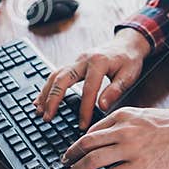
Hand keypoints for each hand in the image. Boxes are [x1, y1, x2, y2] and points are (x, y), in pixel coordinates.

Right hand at [34, 28, 150, 129]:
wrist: (126, 43)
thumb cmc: (129, 60)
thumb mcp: (129, 75)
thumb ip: (115, 90)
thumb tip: (102, 107)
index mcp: (99, 62)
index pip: (88, 89)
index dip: (85, 109)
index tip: (82, 125)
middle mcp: (83, 60)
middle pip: (62, 79)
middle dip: (53, 99)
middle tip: (47, 118)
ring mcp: (76, 60)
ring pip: (55, 75)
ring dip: (45, 93)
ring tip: (39, 111)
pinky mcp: (74, 64)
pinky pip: (56, 74)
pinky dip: (47, 87)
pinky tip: (41, 100)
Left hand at [61, 107, 168, 168]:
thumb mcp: (143, 114)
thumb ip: (123, 122)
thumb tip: (103, 135)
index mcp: (124, 115)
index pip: (93, 129)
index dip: (79, 142)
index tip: (74, 149)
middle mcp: (122, 130)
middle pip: (87, 143)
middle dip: (71, 154)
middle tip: (64, 161)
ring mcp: (129, 149)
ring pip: (93, 160)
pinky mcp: (137, 167)